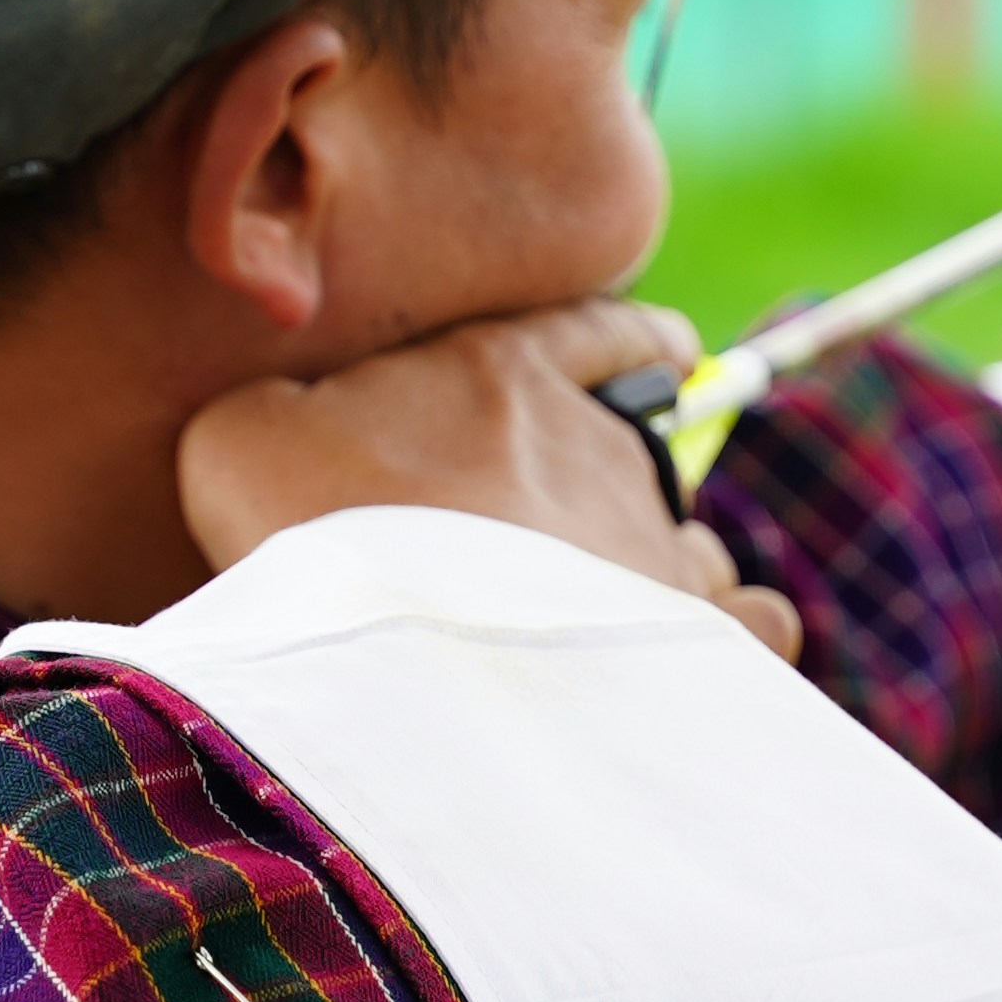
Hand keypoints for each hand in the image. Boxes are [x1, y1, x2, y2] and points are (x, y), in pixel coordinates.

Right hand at [176, 301, 803, 661]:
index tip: (670, 347)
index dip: (632, 342)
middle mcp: (601, 447)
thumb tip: (298, 427)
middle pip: (646, 463)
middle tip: (557, 559)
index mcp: (506, 374)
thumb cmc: (299, 523)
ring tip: (602, 637)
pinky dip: (740, 642)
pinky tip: (705, 667)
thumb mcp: (246, 432)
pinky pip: (754, 628)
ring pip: (693, 552)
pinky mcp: (683, 641)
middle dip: (616, 504)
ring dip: (659, 583)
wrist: (371, 632)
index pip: (598, 334)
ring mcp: (650, 544)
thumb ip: (293, 415)